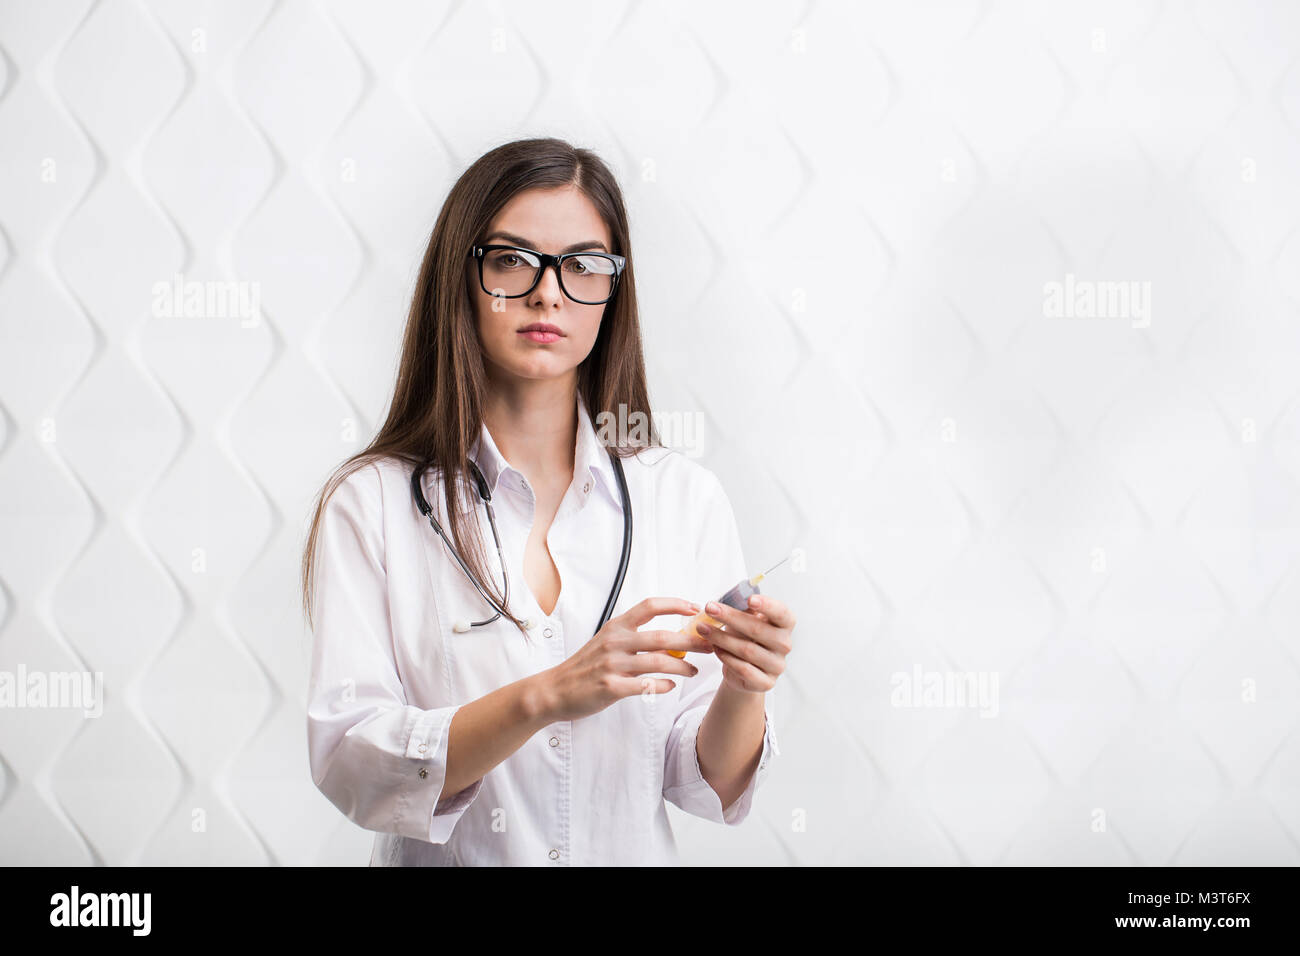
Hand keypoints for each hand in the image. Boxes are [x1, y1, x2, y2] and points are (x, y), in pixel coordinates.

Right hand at [539, 597, 715, 721]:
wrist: (554, 690)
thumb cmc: (585, 667)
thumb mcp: (606, 643)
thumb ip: (633, 638)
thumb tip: (670, 641)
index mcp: (616, 627)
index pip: (649, 606)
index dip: (675, 604)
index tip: (695, 608)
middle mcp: (615, 642)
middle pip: (661, 636)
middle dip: (690, 641)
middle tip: (709, 645)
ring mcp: (613, 665)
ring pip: (658, 662)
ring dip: (682, 667)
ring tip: (694, 671)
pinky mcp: (611, 687)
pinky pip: (646, 686)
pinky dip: (663, 686)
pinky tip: (671, 687)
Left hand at [695, 593, 795, 693]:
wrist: (742, 671)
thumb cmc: (745, 638)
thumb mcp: (744, 620)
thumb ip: (742, 609)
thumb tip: (730, 597)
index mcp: (784, 625)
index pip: (782, 613)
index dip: (768, 605)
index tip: (749, 599)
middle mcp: (784, 645)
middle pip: (758, 630)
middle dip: (731, 617)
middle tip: (710, 609)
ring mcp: (777, 665)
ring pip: (748, 650)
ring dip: (722, 638)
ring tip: (704, 629)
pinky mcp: (765, 682)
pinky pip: (744, 669)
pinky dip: (726, 657)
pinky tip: (715, 649)